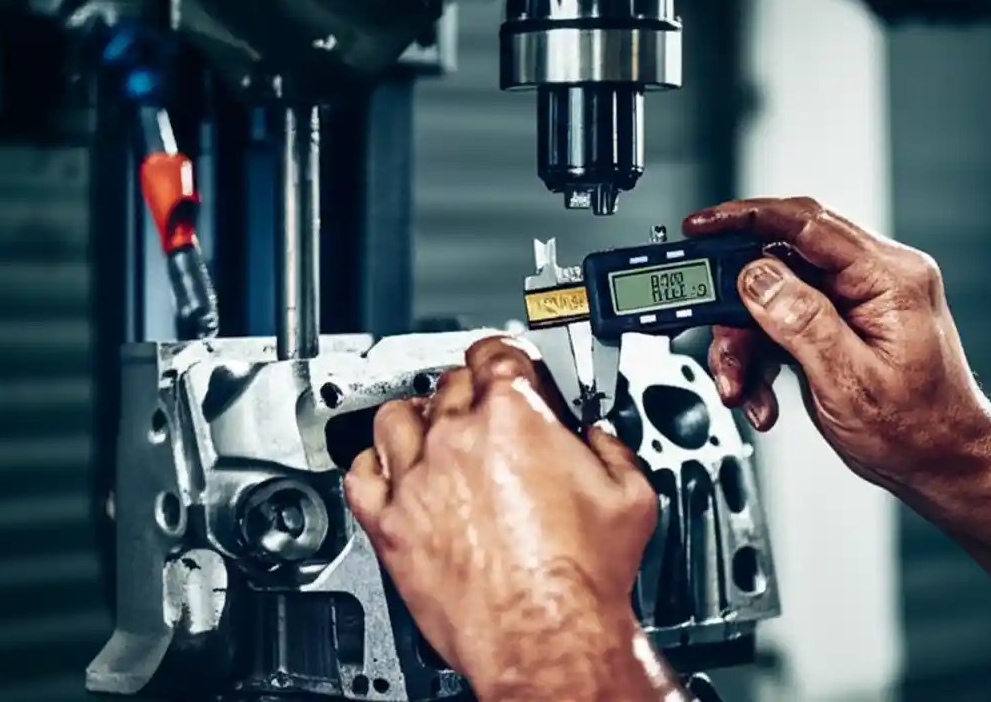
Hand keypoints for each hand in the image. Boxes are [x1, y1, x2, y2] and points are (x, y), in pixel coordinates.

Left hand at [344, 337, 667, 700]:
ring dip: (414, 419)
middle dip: (468, 392)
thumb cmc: (583, 577)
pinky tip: (389, 473)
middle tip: (485, 415)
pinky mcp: (391, 524)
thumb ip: (611, 450)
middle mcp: (457, 438)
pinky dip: (372, 467)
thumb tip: (600, 440)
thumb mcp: (630, 496)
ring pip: (395, 418)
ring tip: (430, 432)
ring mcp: (418, 480)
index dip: (506, 359)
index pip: (496, 353)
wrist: (547, 637)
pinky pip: (361, 477)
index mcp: (514, 416)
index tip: (511, 371)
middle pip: (447, 384)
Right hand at [684, 197, 990, 490]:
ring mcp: (854, 302)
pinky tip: (762, 394)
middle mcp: (873, 280)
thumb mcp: (850, 380)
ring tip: (741, 388)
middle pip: (779, 263)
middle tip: (712, 334)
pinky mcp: (837, 325)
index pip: (806, 224)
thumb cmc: (919, 431)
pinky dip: (760, 361)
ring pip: (771, 300)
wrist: (942, 466)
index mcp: (888, 278)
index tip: (701, 226)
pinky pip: (780, 325)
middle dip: (737, 307)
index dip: (745, 218)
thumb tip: (757, 275)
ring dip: (744, 346)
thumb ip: (801, 321)